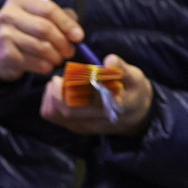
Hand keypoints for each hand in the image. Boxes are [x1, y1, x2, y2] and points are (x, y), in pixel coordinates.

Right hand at [0, 0, 83, 81]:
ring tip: (59, 58)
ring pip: (41, 47)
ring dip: (56, 56)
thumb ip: (59, 18)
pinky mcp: (5, 55)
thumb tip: (76, 33)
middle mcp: (9, 15)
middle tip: (70, 51)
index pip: (48, 10)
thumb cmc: (24, 30)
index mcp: (20, 0)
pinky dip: (46, 66)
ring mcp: (5, 35)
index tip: (79, 36)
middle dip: (62, 42)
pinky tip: (48, 65)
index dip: (67, 24)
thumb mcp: (38, 16)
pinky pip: (33, 63)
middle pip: (45, 29)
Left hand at [37, 54, 152, 135]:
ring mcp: (83, 126)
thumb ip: (121, 69)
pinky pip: (54, 117)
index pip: (84, 101)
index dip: (70, 87)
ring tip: (57, 83)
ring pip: (55, 115)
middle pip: (64, 110)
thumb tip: (108, 60)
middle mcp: (93, 120)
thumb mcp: (135, 77)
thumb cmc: (134, 92)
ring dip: (50, 97)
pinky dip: (49, 103)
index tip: (66, 74)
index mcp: (109, 107)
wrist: (137, 116)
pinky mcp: (75, 127)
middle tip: (57, 78)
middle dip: (56, 91)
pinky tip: (58, 92)